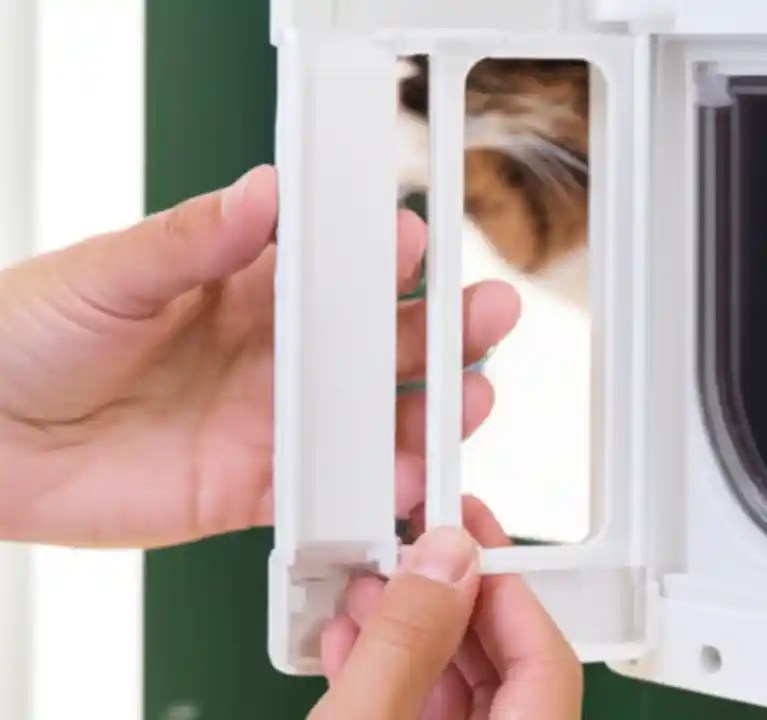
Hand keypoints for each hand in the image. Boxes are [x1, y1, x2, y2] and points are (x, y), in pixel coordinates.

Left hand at [0, 165, 520, 547]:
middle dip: (440, 328)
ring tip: (472, 400)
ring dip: (427, 411)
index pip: (336, 267)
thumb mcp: (107, 273)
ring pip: (371, 419)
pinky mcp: (251, 489)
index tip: (418, 241)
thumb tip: (257, 195)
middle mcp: (271, 356)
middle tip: (486, 315)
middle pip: (377, 342)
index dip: (384, 255)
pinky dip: (373, 492)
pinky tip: (408, 480)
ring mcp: (268, 423)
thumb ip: (189, 240)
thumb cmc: (22, 337)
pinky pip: (326, 493)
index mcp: (244, 288)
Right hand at [311, 497, 582, 719]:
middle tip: (413, 550)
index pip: (548, 657)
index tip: (466, 532)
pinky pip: (425, 718)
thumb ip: (404, 645)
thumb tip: (442, 562)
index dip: (505, 585)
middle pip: (506, 668)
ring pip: (460, 694)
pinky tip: (351, 646)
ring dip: (412, 638)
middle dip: (448, 603)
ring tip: (368, 593)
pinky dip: (394, 680)